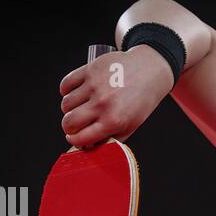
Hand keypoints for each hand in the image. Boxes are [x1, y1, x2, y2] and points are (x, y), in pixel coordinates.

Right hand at [58, 46, 174, 147]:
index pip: (80, 137)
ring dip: (69, 108)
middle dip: (69, 127)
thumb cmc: (141, 99)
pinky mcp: (89, 70)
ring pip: (66, 103)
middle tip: (74, 125)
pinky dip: (66, 90)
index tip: (74, 137)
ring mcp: (94, 86)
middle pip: (69, 122)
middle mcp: (102, 104)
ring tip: (78, 107)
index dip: (74, 140)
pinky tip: (75, 93)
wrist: (149, 71)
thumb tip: (90, 145)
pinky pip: (66, 84)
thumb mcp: (132, 125)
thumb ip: (112, 138)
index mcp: (113, 120)